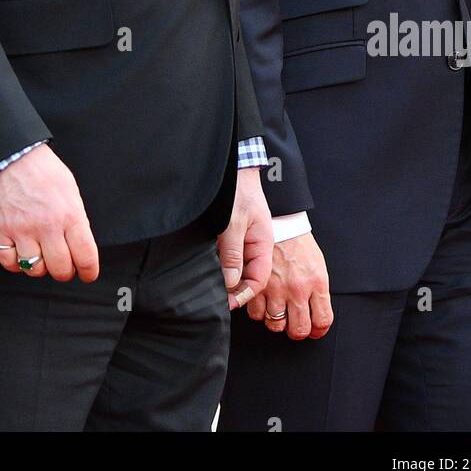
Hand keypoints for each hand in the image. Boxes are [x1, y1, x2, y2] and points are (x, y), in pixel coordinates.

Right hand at [0, 143, 98, 282]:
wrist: (11, 155)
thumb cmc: (43, 170)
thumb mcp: (70, 190)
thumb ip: (76, 219)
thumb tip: (80, 245)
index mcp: (70, 214)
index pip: (85, 256)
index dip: (89, 271)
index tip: (87, 274)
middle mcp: (47, 226)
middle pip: (60, 269)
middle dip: (65, 271)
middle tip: (63, 265)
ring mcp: (22, 230)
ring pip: (34, 270)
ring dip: (39, 268)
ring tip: (41, 256)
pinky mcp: (1, 231)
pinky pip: (9, 263)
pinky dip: (15, 264)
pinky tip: (21, 254)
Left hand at [217, 168, 273, 310]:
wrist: (235, 168)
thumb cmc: (239, 191)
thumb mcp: (234, 223)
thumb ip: (233, 253)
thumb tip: (230, 282)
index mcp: (263, 245)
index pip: (257, 280)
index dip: (242, 294)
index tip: (226, 302)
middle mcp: (255, 247)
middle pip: (247, 278)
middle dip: (232, 290)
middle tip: (214, 298)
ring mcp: (244, 242)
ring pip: (235, 270)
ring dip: (224, 279)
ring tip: (208, 287)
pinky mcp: (232, 237)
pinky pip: (228, 258)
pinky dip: (219, 266)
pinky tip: (207, 269)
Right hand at [247, 231, 332, 339]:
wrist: (279, 222)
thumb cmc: (298, 242)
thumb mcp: (317, 264)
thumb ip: (318, 290)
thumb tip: (316, 312)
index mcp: (317, 283)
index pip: (323, 320)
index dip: (318, 330)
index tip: (314, 330)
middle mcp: (297, 289)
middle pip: (299, 329)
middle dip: (297, 331)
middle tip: (294, 325)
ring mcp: (276, 288)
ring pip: (275, 325)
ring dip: (276, 322)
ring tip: (277, 312)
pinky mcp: (257, 284)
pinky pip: (256, 313)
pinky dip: (259, 312)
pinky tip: (263, 303)